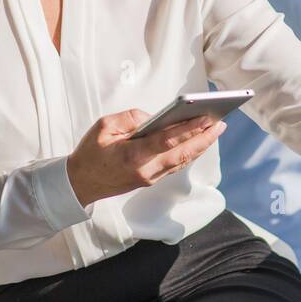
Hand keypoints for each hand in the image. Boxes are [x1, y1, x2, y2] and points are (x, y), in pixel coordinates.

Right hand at [65, 109, 225, 207]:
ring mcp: (149, 178)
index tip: (206, 118)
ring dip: (201, 146)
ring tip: (215, 130)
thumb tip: (154, 118)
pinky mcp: (150, 179)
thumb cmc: (90, 153)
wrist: (80, 183)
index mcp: (133, 156)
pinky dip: (189, 153)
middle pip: (182, 154)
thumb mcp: (104, 126)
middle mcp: (145, 170)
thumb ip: (131, 118)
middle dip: (204, 139)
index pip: (167, 141)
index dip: (189, 130)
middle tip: (220, 124)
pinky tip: (198, 142)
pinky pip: (175, 165)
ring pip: (182, 161)